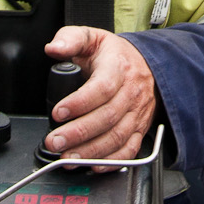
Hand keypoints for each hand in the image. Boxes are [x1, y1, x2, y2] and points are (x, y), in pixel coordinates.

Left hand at [43, 26, 157, 164]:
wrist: (149, 65)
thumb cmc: (116, 55)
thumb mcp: (93, 38)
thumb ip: (71, 39)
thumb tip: (53, 48)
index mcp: (119, 68)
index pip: (101, 88)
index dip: (79, 103)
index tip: (58, 112)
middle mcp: (131, 92)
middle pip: (107, 117)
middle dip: (78, 133)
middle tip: (55, 141)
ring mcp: (137, 113)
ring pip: (117, 137)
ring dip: (91, 151)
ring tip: (67, 158)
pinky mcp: (140, 129)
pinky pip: (129, 149)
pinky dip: (111, 161)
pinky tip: (92, 165)